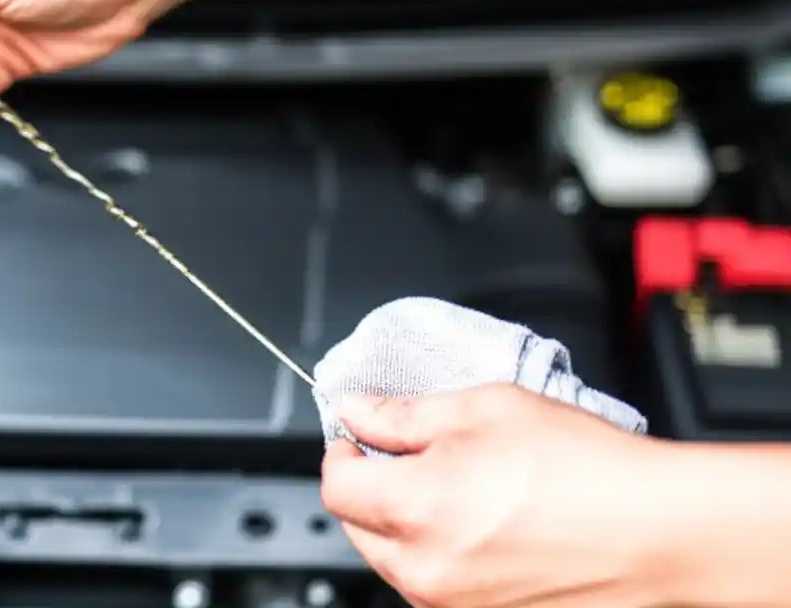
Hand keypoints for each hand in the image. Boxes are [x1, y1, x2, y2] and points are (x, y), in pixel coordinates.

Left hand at [320, 384, 679, 607]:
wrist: (661, 530)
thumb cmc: (586, 468)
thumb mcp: (485, 408)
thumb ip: (403, 414)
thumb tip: (356, 411)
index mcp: (416, 509)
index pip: (336, 486)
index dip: (341, 451)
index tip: (357, 436)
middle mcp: (425, 570)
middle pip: (358, 527)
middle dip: (371, 487)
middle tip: (408, 455)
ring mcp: (453, 604)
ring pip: (394, 561)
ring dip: (404, 524)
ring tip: (458, 488)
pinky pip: (434, 586)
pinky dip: (440, 555)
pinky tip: (481, 525)